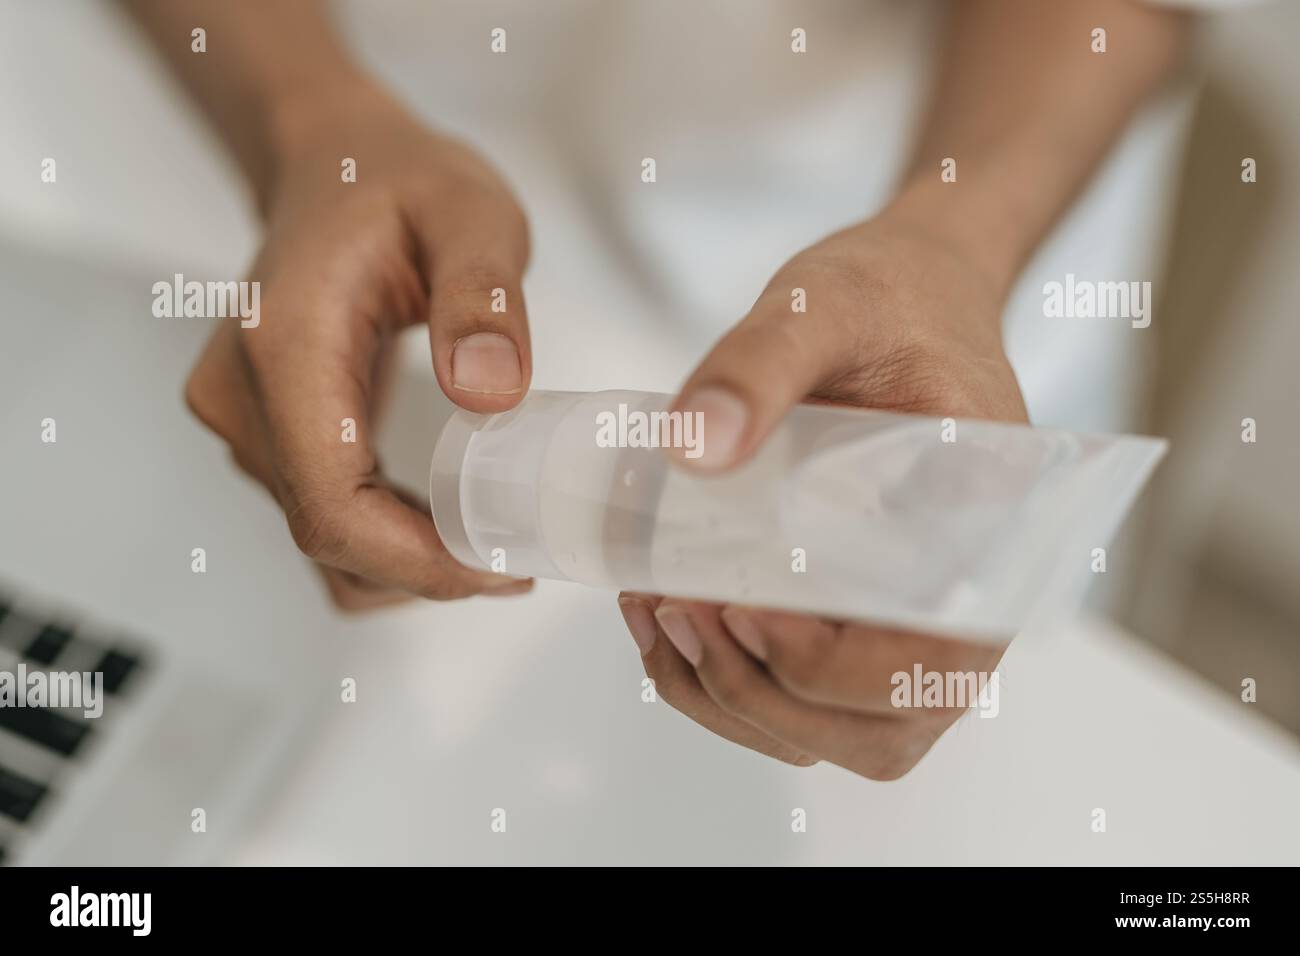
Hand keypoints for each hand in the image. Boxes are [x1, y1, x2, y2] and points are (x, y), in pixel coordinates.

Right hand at [184, 79, 533, 608]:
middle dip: (425, 568)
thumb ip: (482, 293)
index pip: (332, 502)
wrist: (333, 164)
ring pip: (322, 539)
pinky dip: (383, 542)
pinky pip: (321, 514)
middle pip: (327, 533)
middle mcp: (241, 396)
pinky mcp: (263, 432)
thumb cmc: (399, 181)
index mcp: (284, 345)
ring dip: (405, 564)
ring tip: (492, 541)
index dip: (416, 559)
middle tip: (517, 560)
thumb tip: (489, 392)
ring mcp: (243, 420)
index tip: (498, 566)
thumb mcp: (470, 211)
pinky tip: (447, 524)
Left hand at [619, 209, 1025, 776]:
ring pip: (824, 734)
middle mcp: (956, 606)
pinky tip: (661, 614)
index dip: (831, 669)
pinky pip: (792, 701)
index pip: (931, 664)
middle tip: (679, 610)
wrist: (902, 299)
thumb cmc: (893, 303)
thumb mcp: (825, 304)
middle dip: (761, 695)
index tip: (743, 609)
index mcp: (984, 537)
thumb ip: (760, 362)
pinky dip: (718, 683)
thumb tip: (692, 447)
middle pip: (872, 731)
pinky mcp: (847, 620)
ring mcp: (900, 625)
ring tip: (657, 611)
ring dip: (730, 698)